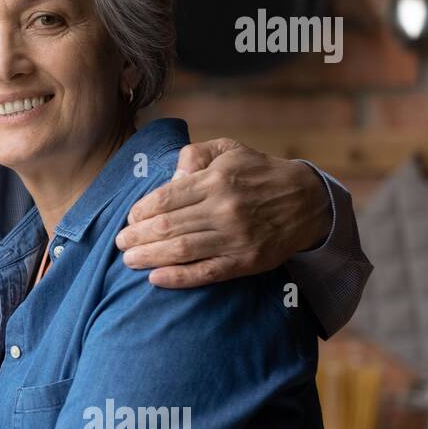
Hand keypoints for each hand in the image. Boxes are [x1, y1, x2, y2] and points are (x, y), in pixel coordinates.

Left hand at [113, 138, 330, 288]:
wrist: (307, 200)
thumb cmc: (258, 172)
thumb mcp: (228, 149)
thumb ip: (195, 155)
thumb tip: (171, 176)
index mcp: (216, 180)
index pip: (165, 198)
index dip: (140, 212)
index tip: (129, 219)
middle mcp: (224, 209)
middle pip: (168, 226)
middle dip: (137, 237)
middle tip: (120, 243)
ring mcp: (235, 238)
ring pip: (181, 250)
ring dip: (149, 257)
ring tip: (128, 260)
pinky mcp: (245, 261)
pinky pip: (205, 273)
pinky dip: (177, 278)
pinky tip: (155, 278)